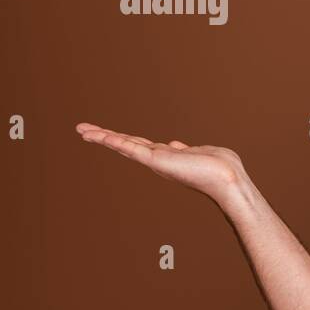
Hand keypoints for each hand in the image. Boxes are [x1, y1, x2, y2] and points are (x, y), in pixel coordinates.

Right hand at [75, 122, 247, 200]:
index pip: (140, 145)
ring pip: (123, 145)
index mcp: (167, 157)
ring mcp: (155, 160)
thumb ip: (183, 150)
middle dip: (104, 136)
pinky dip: (114, 141)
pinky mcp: (156, 160)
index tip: (106, 134)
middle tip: (83, 130)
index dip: (122, 139)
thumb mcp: (199, 152)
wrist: (227, 179)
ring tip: (82, 130)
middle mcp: (158, 160)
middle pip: (126, 144)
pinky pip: (130, 148)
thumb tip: (174, 144)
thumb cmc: (220, 168)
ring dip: (102, 137)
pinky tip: (98, 135)